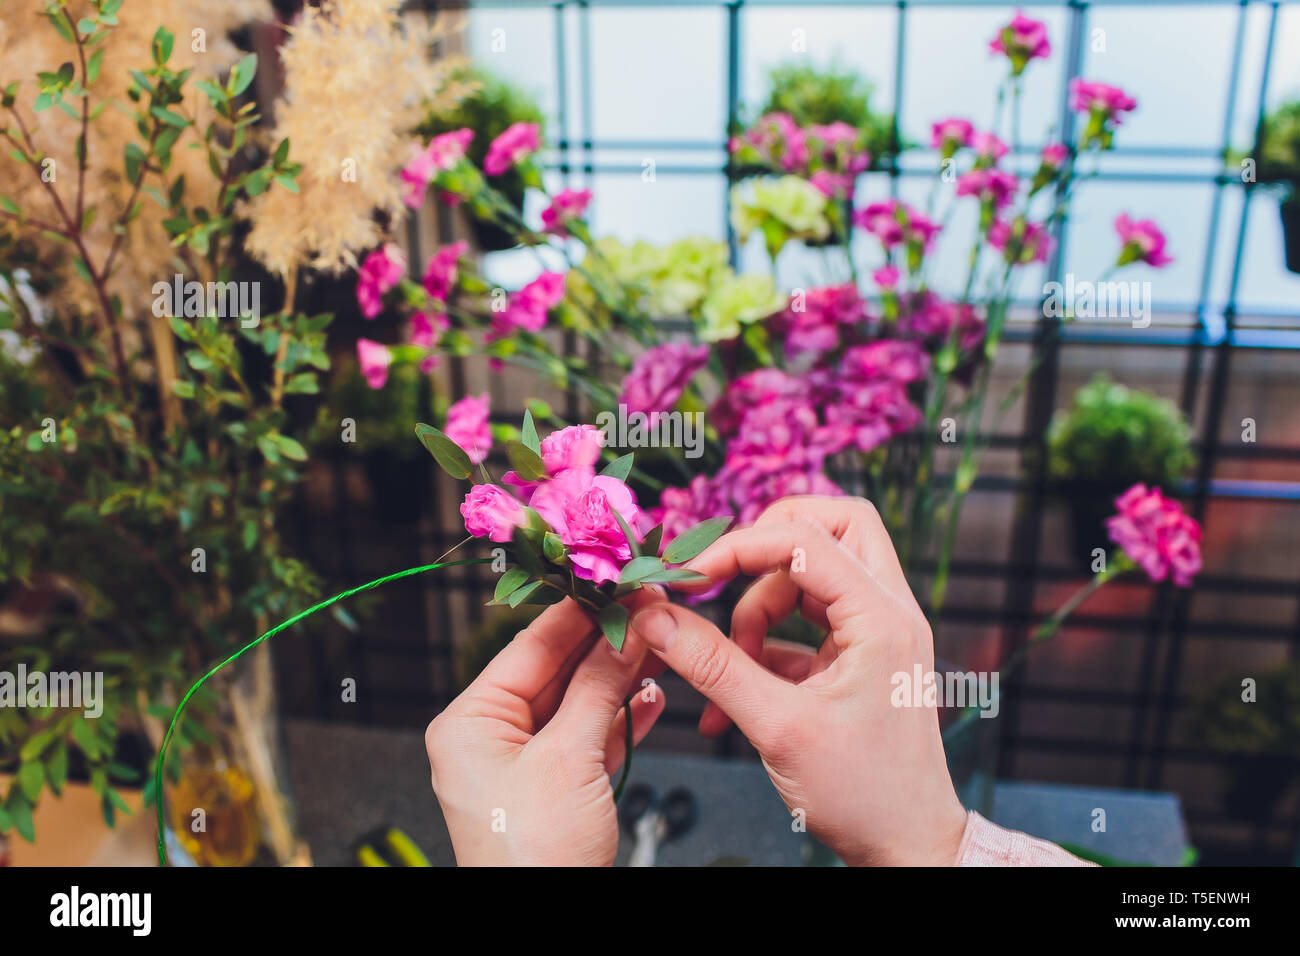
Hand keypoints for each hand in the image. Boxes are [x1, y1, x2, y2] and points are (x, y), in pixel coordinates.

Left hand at [425, 592, 664, 865]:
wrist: (549, 927)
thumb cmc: (534, 858)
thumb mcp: (569, 758)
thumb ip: (600, 687)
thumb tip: (629, 630)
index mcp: (469, 723)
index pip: (529, 647)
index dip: (579, 613)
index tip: (619, 583)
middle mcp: (490, 737)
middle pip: (555, 671)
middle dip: (606, 644)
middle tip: (650, 610)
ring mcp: (523, 763)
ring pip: (577, 702)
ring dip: (619, 678)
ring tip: (660, 646)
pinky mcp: (555, 787)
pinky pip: (588, 737)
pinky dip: (620, 718)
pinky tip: (651, 697)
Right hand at [629, 496, 967, 865]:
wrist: (907, 847)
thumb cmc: (861, 795)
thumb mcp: (777, 727)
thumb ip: (714, 666)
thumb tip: (656, 618)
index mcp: (882, 617)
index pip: (805, 538)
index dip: (739, 547)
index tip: (689, 577)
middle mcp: (889, 611)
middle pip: (833, 525)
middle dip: (769, 542)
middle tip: (723, 576)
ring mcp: (877, 631)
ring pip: (815, 570)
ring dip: (761, 605)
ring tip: (732, 667)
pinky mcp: (860, 655)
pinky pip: (808, 619)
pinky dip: (767, 644)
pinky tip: (736, 696)